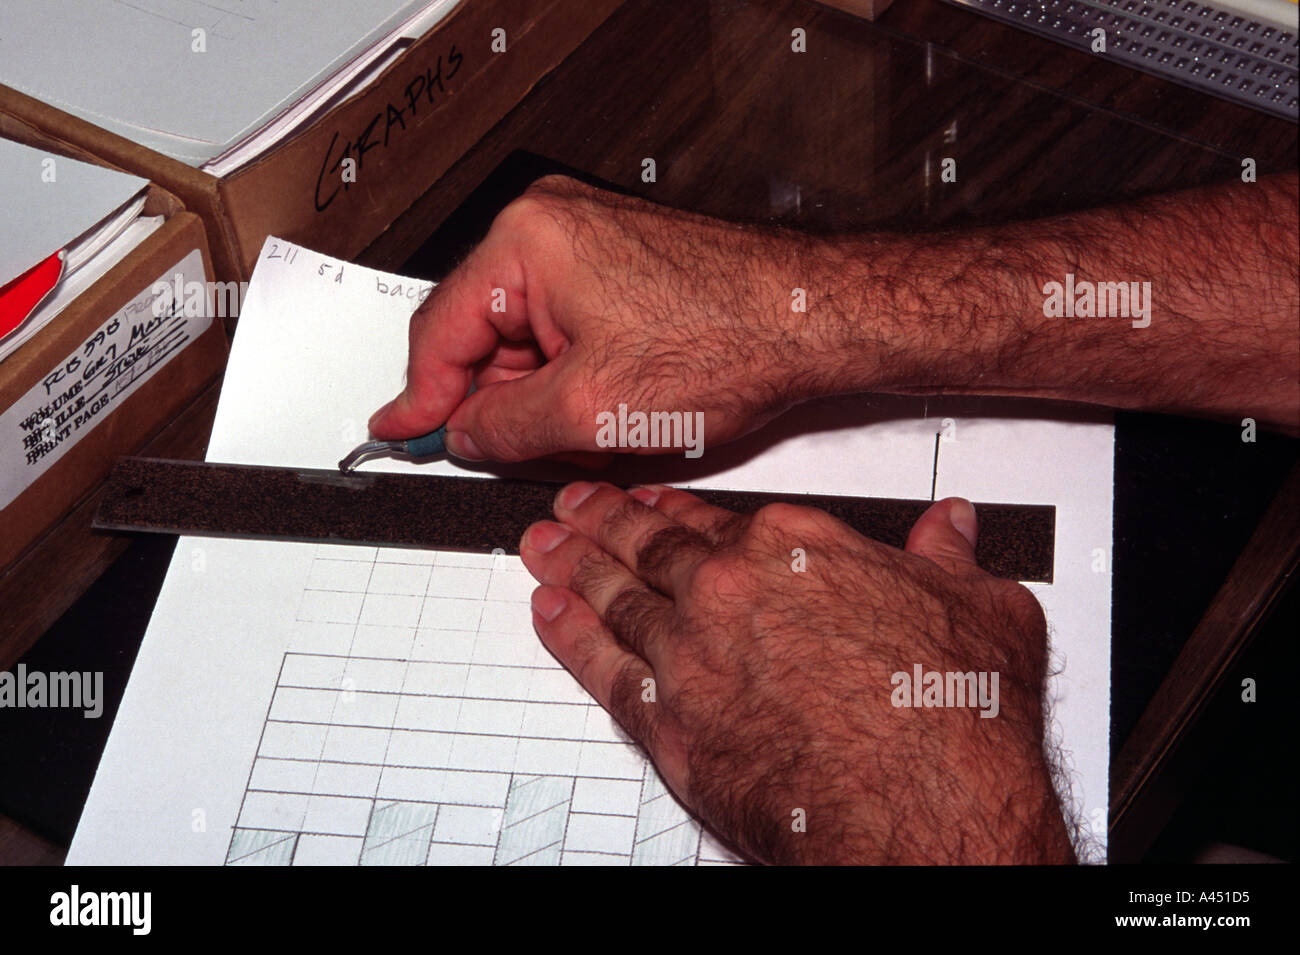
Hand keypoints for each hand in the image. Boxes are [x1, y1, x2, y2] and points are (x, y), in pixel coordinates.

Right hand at [368, 176, 820, 460]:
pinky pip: (569, 332)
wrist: (815, 320)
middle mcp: (553, 228)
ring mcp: (589, 243)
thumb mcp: (590, 407)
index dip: (420, 396)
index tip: (399, 431)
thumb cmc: (731, 337)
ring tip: (589, 435)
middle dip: (496, 403)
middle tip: (498, 454)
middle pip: (485, 335)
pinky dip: (575, 380)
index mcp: (528, 240)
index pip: (440, 330)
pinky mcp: (620, 267)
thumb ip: (503, 426)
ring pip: (530, 342)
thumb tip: (463, 433)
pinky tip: (607, 413)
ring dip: (543, 399)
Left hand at [519, 483, 1076, 864]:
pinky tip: (552, 613)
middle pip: (651, 546)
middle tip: (573, 502)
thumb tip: (954, 527)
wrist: (931, 810)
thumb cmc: (955, 718)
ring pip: (615, 596)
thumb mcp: (982, 609)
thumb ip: (950, 556)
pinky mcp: (673, 724)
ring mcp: (694, 655)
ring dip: (573, 564)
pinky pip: (602, 668)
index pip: (716, 517)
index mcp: (797, 547)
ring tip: (545, 543)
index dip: (675, 508)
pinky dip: (569, 636)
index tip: (650, 502)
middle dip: (604, 520)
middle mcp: (732, 591)